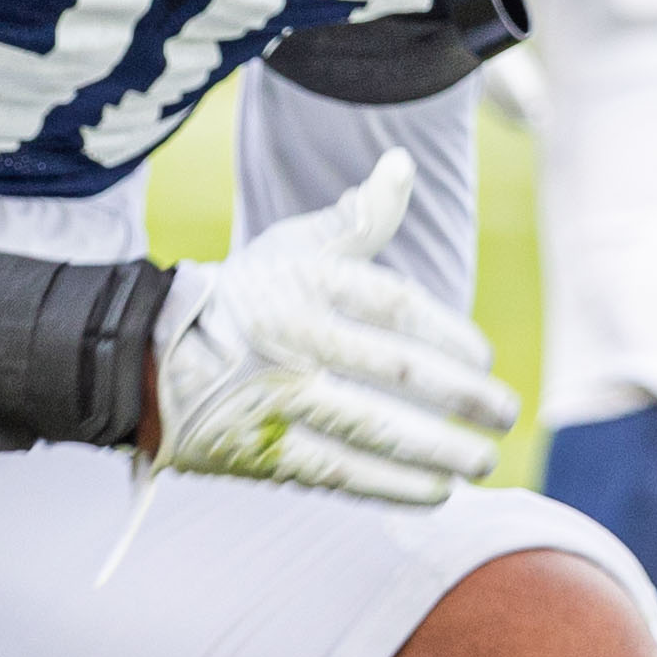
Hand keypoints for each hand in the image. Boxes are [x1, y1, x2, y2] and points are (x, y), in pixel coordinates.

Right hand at [150, 148, 517, 506]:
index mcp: (305, 283)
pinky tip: (437, 492)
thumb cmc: (242, 300)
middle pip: (396, 370)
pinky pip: (341, 473)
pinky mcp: (265, 452)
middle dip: (462, 397)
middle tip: (505, 413)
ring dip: (439, 450)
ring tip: (483, 460)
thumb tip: (402, 164)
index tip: (482, 357)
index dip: (448, 334)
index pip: (394, 305)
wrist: (151, 360)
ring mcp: (279, 399)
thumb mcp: (292, 248)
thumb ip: (357, 219)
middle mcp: (295, 340)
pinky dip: (393, 486)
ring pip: (374, 429)